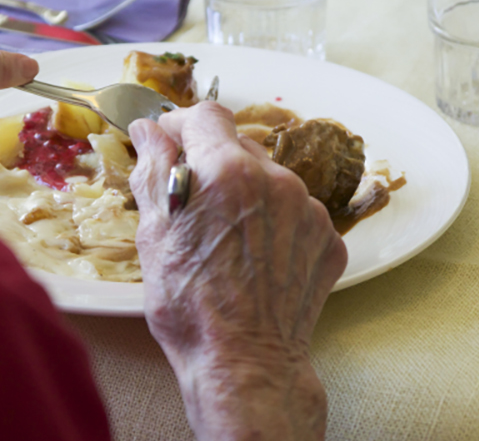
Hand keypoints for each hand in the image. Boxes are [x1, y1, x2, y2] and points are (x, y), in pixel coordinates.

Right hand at [128, 102, 347, 440]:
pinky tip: (255, 259)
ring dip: (246, 195)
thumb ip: (152, 170)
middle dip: (212, 165)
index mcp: (227, 170)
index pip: (205, 115)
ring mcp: (309, 210)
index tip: (168, 146)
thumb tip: (149, 130)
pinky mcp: (329, 239)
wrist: (245, 362)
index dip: (180, 126)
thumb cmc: (189, 305)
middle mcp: (277, 179)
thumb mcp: (153, 234)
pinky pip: (296, 214)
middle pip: (239, 146)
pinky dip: (275, 225)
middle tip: (192, 205)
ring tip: (226, 240)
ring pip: (270, 180)